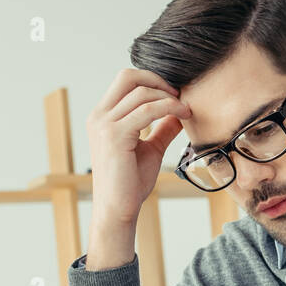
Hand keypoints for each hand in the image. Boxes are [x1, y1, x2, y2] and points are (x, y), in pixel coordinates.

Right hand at [84, 68, 190, 269]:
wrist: (118, 209)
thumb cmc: (131, 182)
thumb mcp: (150, 148)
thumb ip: (162, 128)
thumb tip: (180, 111)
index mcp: (103, 116)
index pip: (126, 81)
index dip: (153, 80)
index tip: (175, 94)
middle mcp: (99, 116)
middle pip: (128, 76)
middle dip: (158, 80)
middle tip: (180, 95)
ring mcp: (104, 124)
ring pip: (141, 92)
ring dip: (168, 97)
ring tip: (187, 110)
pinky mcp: (114, 135)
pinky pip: (147, 110)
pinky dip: (169, 108)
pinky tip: (183, 115)